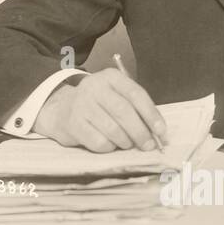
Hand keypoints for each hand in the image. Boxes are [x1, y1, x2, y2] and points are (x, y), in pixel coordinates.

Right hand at [34, 68, 166, 152]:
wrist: (61, 109)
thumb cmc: (98, 104)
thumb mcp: (116, 96)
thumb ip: (135, 109)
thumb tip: (157, 132)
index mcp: (110, 77)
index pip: (135, 94)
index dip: (151, 114)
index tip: (161, 132)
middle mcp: (94, 87)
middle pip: (124, 112)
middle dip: (141, 132)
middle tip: (149, 145)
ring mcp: (81, 105)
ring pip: (113, 129)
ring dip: (126, 142)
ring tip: (128, 144)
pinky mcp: (73, 124)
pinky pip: (99, 142)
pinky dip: (110, 147)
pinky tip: (109, 144)